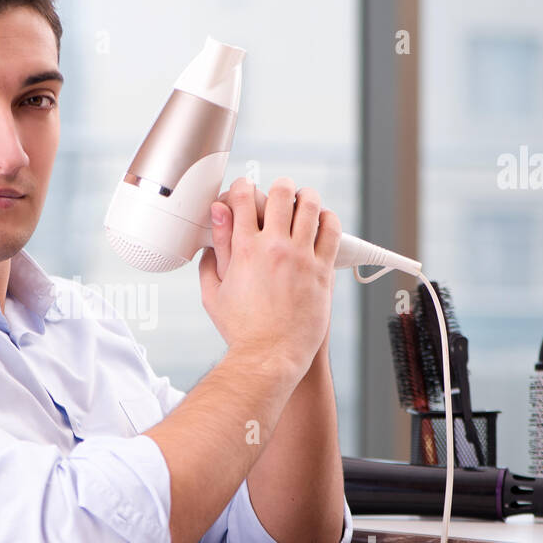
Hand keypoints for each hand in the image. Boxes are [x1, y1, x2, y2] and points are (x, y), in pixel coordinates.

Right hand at [198, 177, 341, 380]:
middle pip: (280, 194)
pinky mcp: (322, 270)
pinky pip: (331, 230)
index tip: (244, 190)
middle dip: (278, 187)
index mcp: (244, 250)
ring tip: (303, 200)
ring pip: (310, 206)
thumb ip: (211, 258)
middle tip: (278, 192)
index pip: (243, 198)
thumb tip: (212, 234)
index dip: (242, 187)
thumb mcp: (213, 293)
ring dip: (305, 197)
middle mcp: (274, 248)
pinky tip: (322, 219)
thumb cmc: (242, 330)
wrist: (270, 356)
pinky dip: (327, 218)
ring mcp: (301, 257)